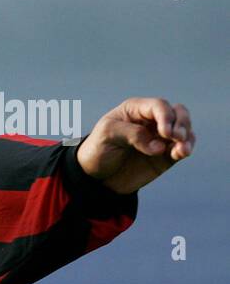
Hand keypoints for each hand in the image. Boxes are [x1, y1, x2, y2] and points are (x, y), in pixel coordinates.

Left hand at [76, 98, 194, 194]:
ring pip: (184, 129)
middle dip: (181, 123)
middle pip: (178, 113)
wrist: (96, 177)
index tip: (165, 133)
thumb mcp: (108, 135)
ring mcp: (161, 137)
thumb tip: (160, 146)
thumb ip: (134, 135)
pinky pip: (183, 146)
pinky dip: (186, 148)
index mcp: (136, 109)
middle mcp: (152, 120)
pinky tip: (181, 153)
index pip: (159, 106)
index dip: (166, 116)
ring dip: (187, 137)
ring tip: (181, 150)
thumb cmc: (98, 149)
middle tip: (176, 138)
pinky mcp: (166, 154)